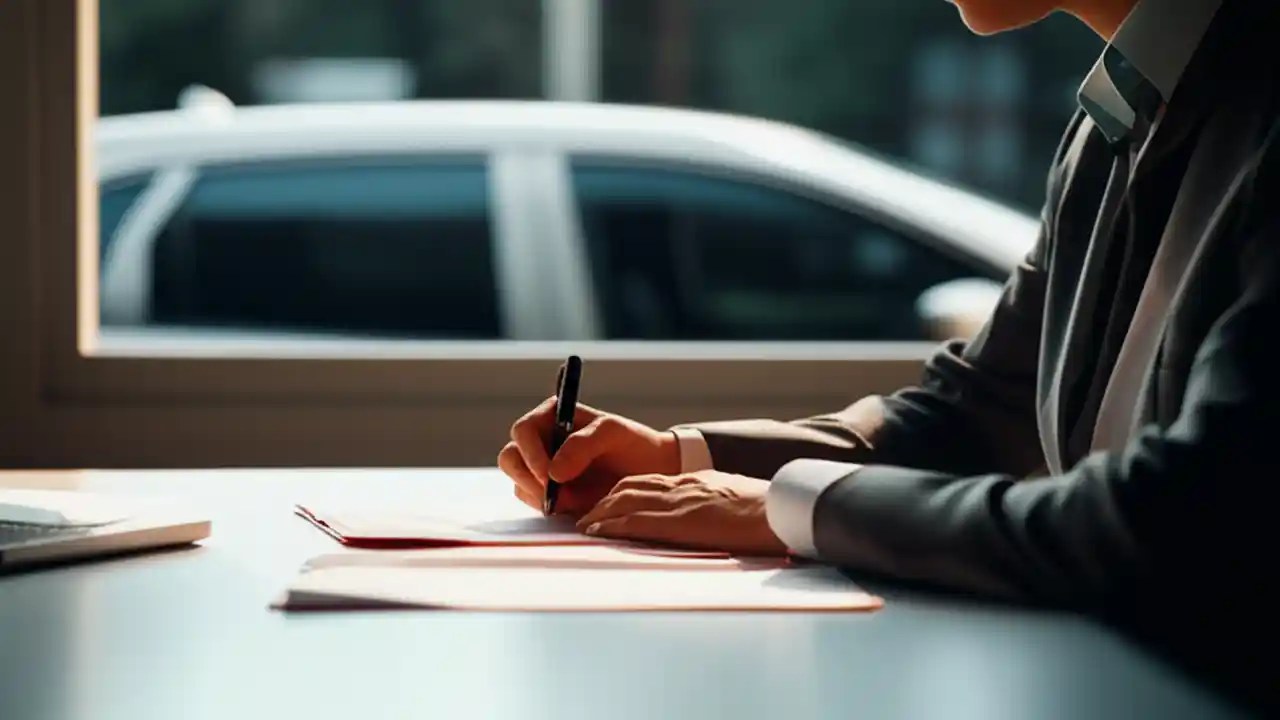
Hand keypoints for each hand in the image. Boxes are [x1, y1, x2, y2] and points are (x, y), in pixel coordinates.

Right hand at [497, 399, 680, 516]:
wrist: (651, 473)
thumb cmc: (633, 444)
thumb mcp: (614, 433)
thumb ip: (583, 444)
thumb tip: (553, 472)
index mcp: (552, 415)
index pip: (523, 430)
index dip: (530, 453)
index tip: (548, 475)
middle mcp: (542, 439)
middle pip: (510, 457)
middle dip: (526, 478)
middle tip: (550, 496)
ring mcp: (542, 466)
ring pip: (518, 481)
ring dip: (536, 494)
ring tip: (569, 500)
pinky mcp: (548, 491)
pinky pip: (531, 500)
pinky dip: (545, 506)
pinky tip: (571, 506)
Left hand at [575, 470, 788, 555]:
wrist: (781, 511)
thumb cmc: (769, 511)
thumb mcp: (736, 497)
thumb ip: (715, 501)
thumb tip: (710, 513)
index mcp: (697, 481)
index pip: (651, 480)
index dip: (626, 490)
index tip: (610, 501)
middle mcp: (682, 486)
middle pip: (631, 486)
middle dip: (606, 500)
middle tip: (588, 514)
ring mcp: (678, 502)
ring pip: (626, 500)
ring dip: (600, 513)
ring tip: (585, 525)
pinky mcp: (678, 522)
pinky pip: (635, 520)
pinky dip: (611, 525)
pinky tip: (596, 532)